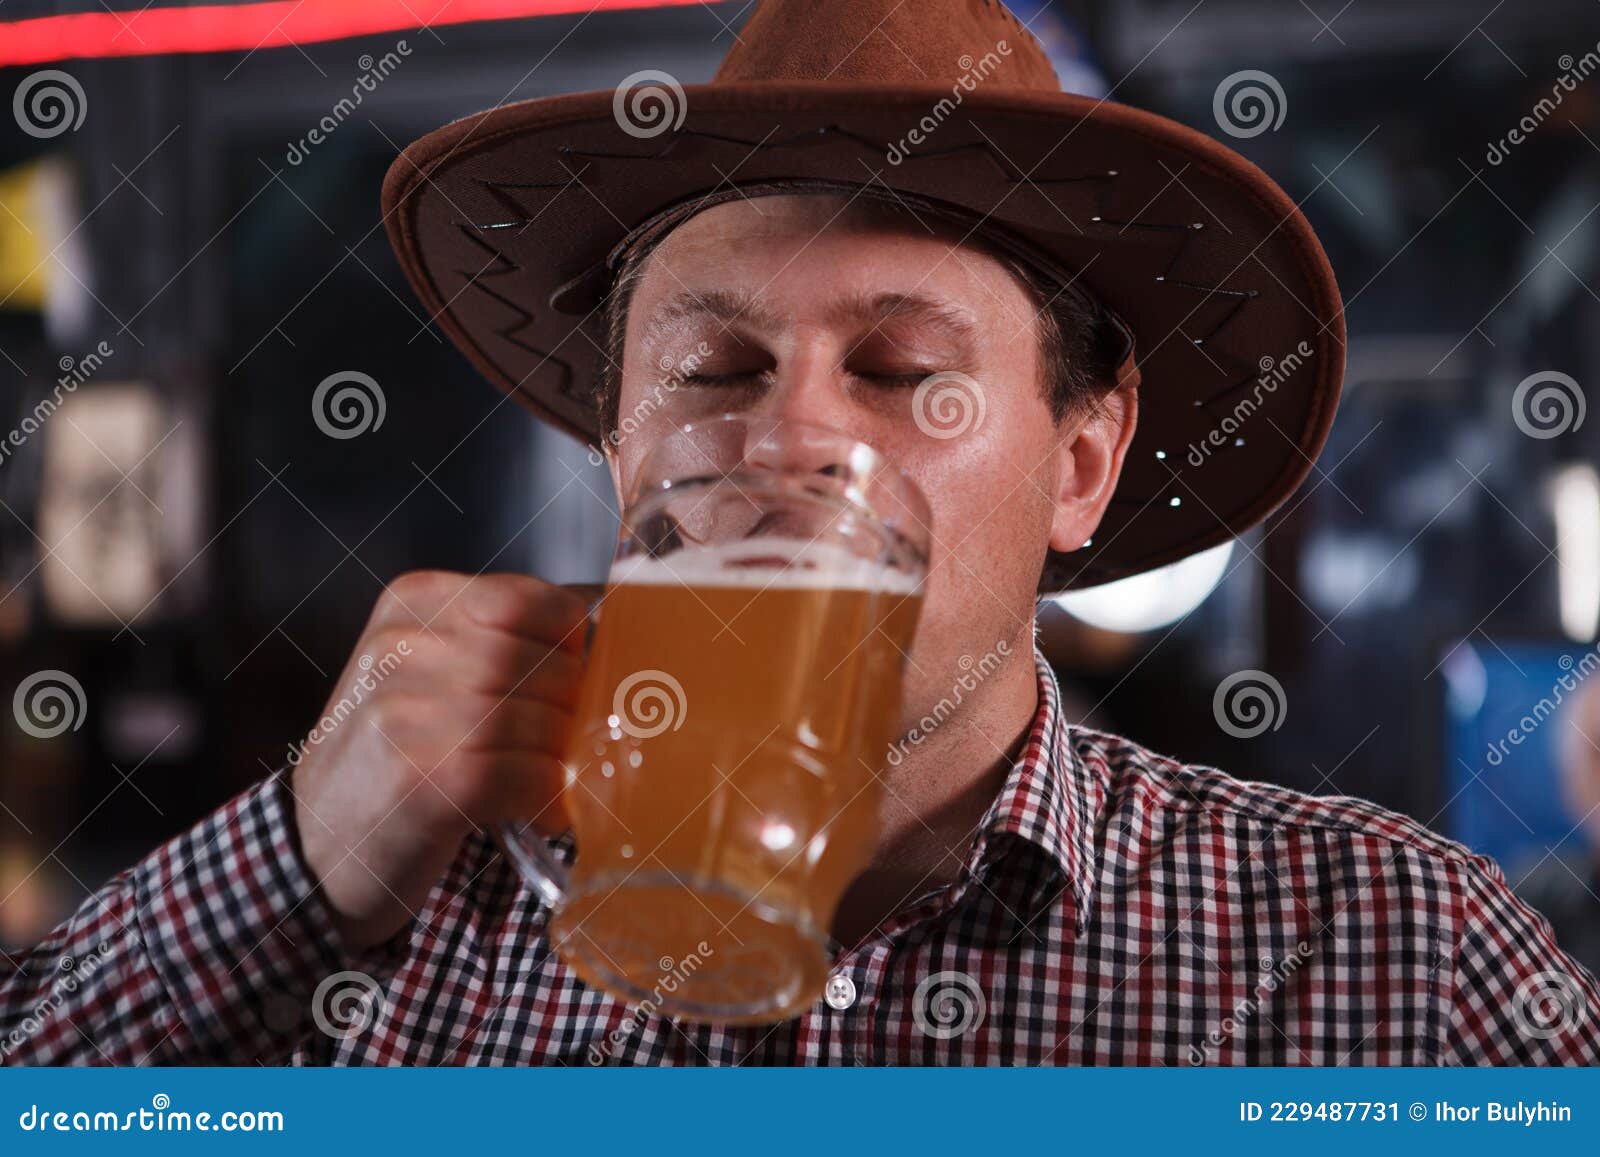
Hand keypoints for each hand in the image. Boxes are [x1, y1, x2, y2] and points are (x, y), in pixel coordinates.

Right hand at [289, 571, 587, 951]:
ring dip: (560, 761)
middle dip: (570, 714)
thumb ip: (497, 642)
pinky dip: (549, 800)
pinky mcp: (424, 780)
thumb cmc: (394, 753)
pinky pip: (531, 776)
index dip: (568, 649)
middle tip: (557, 747)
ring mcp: (408, 712)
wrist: (316, 847)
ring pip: (545, 722)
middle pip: (549, 666)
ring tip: (544, 780)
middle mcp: (403, 647)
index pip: (536, 601)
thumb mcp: (425, 670)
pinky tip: (536, 811)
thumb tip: (606, 641)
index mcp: (411, 603)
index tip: (558, 684)